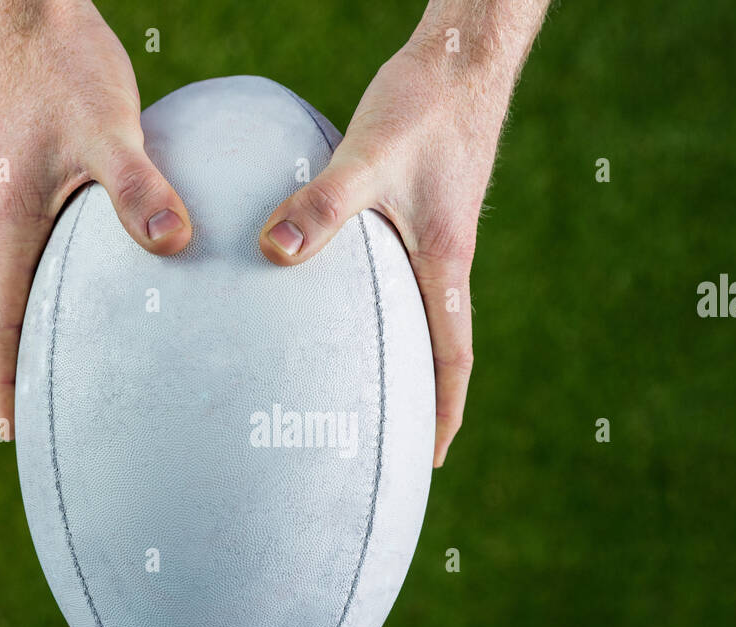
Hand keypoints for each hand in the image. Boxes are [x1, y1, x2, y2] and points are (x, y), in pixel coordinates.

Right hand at [0, 0, 191, 432]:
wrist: (41, 13)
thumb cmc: (67, 68)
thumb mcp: (107, 128)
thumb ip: (139, 185)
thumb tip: (173, 246)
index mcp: (14, 224)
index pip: (2, 319)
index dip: (3, 377)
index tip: (11, 429)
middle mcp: (20, 223)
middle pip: (19, 315)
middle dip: (30, 372)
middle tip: (50, 425)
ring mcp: (38, 205)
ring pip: (45, 286)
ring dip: (58, 332)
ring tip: (88, 377)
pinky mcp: (62, 184)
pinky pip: (72, 253)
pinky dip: (87, 287)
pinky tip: (124, 295)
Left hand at [259, 2, 545, 466]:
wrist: (463, 58)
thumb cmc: (424, 105)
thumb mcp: (369, 156)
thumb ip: (320, 205)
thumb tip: (272, 256)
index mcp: (443, 260)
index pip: (451, 356)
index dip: (442, 410)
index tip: (431, 458)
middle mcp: (444, 257)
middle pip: (438, 347)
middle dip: (421, 400)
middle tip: (396, 446)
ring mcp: (434, 235)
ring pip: (420, 313)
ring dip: (403, 356)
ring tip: (369, 392)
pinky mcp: (419, 210)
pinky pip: (401, 276)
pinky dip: (382, 306)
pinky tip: (345, 302)